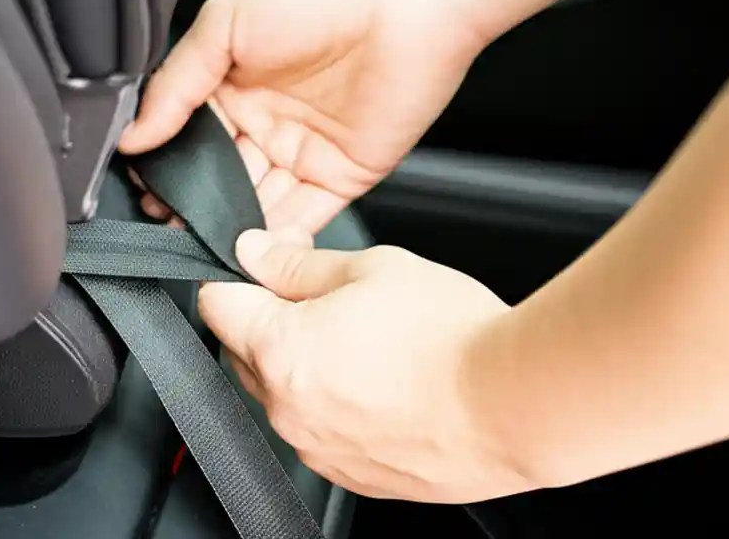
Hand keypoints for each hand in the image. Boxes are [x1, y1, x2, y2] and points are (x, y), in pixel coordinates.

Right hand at [119, 0, 488, 232]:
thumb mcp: (226, 23)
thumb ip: (176, 84)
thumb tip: (132, 134)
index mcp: (231, 81)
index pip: (184, 136)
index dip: (162, 165)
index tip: (142, 190)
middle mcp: (265, 118)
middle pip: (217, 176)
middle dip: (192, 204)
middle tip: (167, 226)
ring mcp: (303, 149)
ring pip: (256, 204)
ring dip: (231, 227)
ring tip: (201, 247)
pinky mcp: (343, 175)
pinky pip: (304, 217)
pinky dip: (279, 241)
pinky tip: (251, 252)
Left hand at [199, 229, 537, 502]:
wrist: (513, 406)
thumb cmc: (451, 335)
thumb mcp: (372, 268)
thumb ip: (299, 265)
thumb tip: (254, 252)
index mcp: (278, 350)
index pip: (216, 303)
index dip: (235, 275)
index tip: (263, 266)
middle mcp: (286, 410)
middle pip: (243, 353)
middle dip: (268, 320)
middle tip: (328, 298)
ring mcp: (318, 449)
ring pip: (282, 396)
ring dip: (303, 365)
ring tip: (368, 342)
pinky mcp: (352, 476)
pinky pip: (320, 432)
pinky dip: (335, 406)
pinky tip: (383, 383)